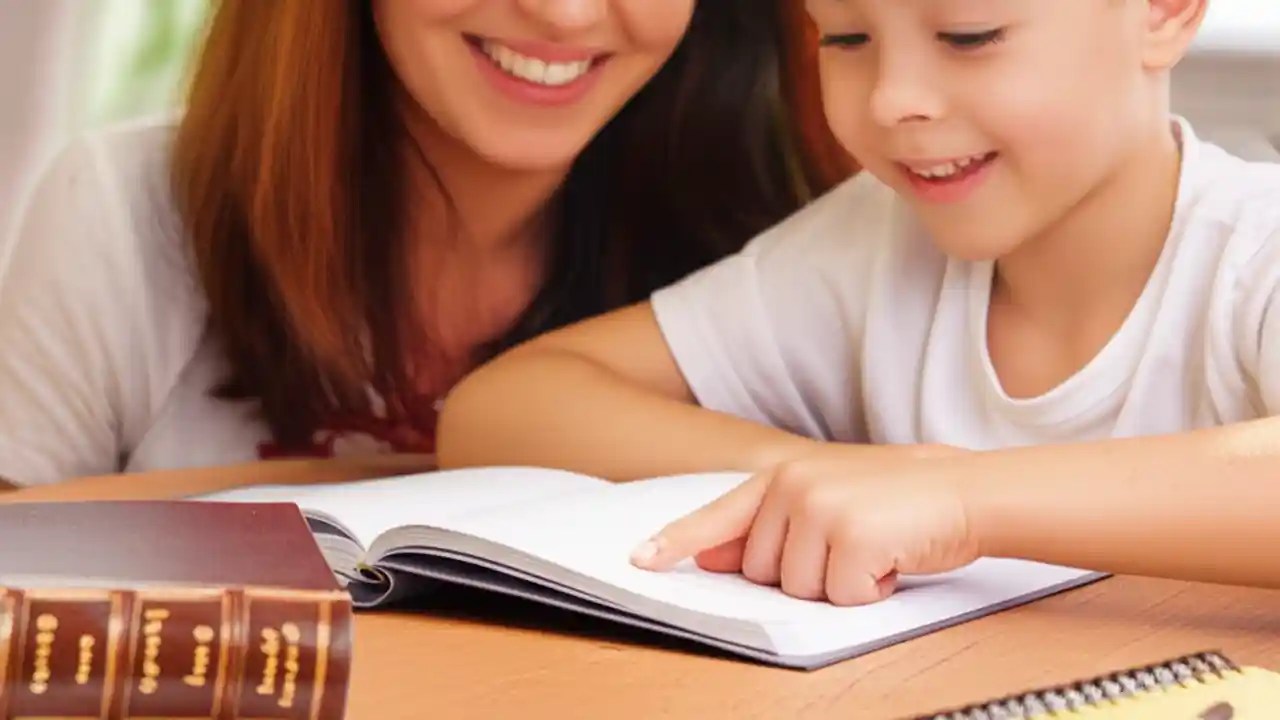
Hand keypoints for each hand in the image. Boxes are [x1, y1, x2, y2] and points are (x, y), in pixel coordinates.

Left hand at [629, 454, 978, 605]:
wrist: (966, 490)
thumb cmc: (900, 500)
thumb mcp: (828, 500)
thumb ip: (770, 525)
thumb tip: (713, 556)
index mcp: (781, 476)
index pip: (717, 515)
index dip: (676, 541)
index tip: (641, 561)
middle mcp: (792, 486)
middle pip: (762, 571)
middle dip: (806, 574)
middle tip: (850, 545)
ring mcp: (819, 509)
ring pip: (797, 590)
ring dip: (838, 585)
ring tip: (872, 550)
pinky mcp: (850, 537)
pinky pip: (839, 597)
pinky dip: (869, 592)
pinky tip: (889, 562)